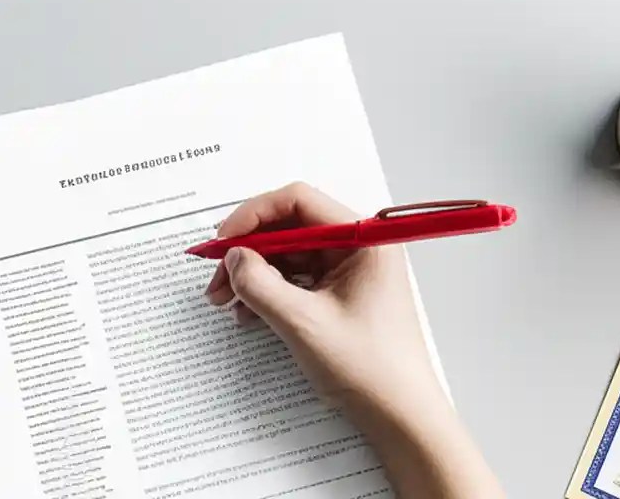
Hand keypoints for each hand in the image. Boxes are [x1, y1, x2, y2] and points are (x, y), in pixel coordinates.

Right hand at [204, 183, 504, 498]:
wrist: (401, 417)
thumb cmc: (371, 371)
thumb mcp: (303, 323)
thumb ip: (261, 285)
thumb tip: (234, 258)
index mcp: (364, 240)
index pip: (298, 202)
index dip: (253, 216)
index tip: (223, 240)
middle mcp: (359, 247)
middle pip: (290, 227)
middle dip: (249, 250)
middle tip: (218, 277)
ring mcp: (350, 271)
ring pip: (289, 255)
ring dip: (255, 274)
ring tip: (227, 300)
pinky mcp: (341, 295)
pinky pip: (297, 279)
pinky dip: (269, 292)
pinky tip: (249, 312)